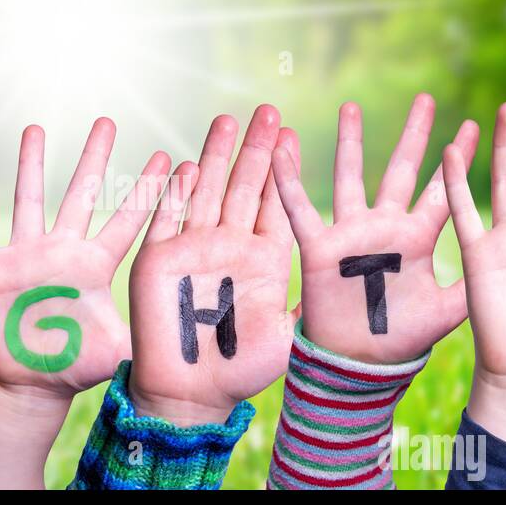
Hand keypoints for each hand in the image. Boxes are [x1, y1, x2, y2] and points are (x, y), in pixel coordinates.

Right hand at [0, 120, 169, 397]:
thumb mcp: (111, 353)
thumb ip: (135, 342)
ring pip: (29, 201)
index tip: (167, 158)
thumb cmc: (75, 365)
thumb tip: (165, 344)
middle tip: (106, 121)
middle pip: (81, 195)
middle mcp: (62, 251)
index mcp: (96, 265)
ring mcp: (26, 257)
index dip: (148, 193)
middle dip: (94, 158)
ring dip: (30, 165)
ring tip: (34, 127)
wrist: (31, 381)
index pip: (127, 221)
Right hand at [128, 105, 297, 425]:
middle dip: (254, 150)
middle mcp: (228, 247)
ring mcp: (193, 250)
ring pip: (204, 192)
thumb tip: (347, 284)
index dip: (281, 169)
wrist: (191, 394)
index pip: (273, 203)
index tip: (291, 134)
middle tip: (267, 111)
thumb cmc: (242, 372)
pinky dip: (169, 193)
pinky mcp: (158, 261)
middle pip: (241, 187)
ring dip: (214, 157)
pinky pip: (162, 219)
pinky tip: (178, 166)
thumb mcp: (287, 337)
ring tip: (226, 121)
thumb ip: (309, 304)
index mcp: (263, 259)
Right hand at [270, 95, 477, 364]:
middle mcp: (386, 228)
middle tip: (425, 98)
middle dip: (414, 135)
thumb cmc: (402, 340)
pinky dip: (288, 182)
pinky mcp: (320, 248)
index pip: (442, 190)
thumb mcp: (447, 312)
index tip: (476, 125)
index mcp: (418, 239)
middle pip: (401, 171)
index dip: (457, 160)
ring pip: (351, 177)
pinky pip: (300, 209)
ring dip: (351, 143)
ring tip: (351, 107)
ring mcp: (352, 234)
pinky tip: (283, 151)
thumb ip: (473, 286)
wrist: (357, 364)